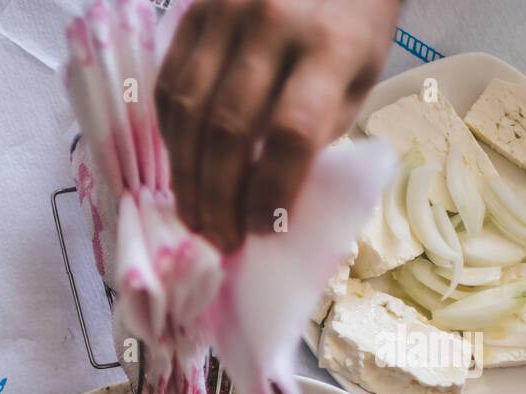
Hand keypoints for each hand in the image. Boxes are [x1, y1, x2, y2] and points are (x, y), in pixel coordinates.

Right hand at [155, 0, 400, 252]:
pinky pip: (168, 87)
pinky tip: (183, 166)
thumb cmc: (353, 21)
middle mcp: (274, 23)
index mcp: (331, 44)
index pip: (291, 133)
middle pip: (229, 131)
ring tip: (196, 215)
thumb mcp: (357, 77)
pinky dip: (171, 137)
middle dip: (220, 198)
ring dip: (186, 177)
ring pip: (188, 114)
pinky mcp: (194, 11)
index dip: (271, 191)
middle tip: (220, 239)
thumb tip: (263, 198)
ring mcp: (226, 13)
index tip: (263, 229)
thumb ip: (316, 131)